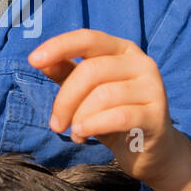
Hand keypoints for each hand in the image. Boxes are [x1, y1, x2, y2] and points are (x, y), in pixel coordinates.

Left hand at [28, 28, 179, 188]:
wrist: (149, 152)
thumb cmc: (113, 116)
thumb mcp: (86, 93)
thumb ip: (66, 73)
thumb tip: (40, 60)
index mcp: (123, 50)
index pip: (89, 39)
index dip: (60, 46)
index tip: (33, 60)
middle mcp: (141, 63)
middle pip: (91, 70)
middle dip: (66, 99)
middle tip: (56, 124)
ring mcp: (153, 88)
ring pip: (104, 95)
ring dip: (80, 117)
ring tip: (76, 134)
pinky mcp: (157, 116)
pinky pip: (120, 116)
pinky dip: (94, 126)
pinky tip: (83, 136)